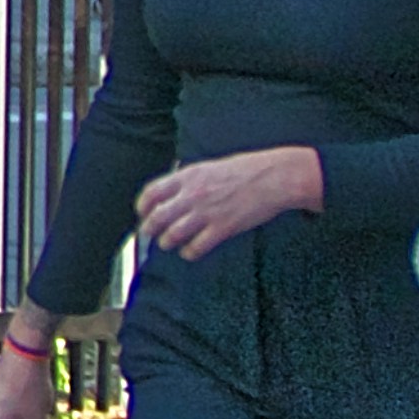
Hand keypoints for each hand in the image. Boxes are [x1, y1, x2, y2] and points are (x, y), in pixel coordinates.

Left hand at [133, 145, 325, 260]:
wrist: (275, 177)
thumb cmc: (246, 170)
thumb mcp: (210, 166)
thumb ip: (189, 179)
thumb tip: (173, 191)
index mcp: (188, 176)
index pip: (152, 193)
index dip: (142, 206)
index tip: (143, 214)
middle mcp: (192, 194)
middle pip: (157, 217)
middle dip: (149, 229)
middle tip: (150, 235)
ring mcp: (207, 212)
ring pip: (172, 235)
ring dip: (167, 242)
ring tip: (169, 243)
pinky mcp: (223, 228)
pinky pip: (196, 247)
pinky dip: (189, 252)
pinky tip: (190, 251)